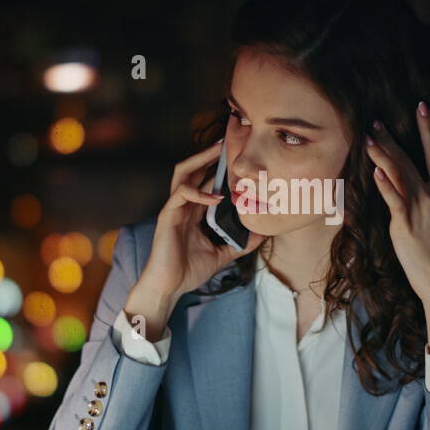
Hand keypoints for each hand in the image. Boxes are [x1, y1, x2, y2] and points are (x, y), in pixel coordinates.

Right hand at [134, 138, 265, 307]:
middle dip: (208, 155)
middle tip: (227, 142)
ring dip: (199, 160)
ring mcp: (174, 209)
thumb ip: (240, 244)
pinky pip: (181, 195)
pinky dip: (199, 192)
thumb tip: (262, 235)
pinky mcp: (167, 217)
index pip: (205, 182)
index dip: (218, 168)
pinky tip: (216, 197)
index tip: (236, 157)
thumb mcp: (222, 255)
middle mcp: (183, 206)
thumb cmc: (188, 271)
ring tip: (217, 151)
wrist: (169, 288)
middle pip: (192, 170)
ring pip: (182, 174)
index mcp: (194, 212)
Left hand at [364, 102, 429, 356]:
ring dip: (383, 156)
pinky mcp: (405, 226)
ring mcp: (418, 211)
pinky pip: (394, 201)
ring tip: (369, 138)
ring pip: (398, 177)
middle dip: (392, 140)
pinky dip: (385, 185)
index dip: (429, 130)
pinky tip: (375, 170)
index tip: (421, 109)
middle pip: (410, 162)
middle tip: (376, 122)